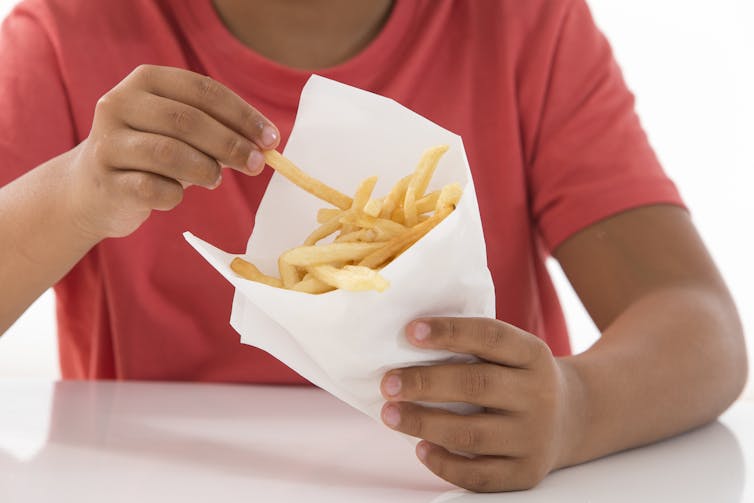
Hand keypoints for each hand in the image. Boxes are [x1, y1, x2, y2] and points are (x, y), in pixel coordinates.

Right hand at [65, 64, 279, 239]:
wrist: (92, 188)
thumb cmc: (151, 155)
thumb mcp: (181, 131)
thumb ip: (218, 129)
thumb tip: (266, 143)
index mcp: (146, 81)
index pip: (204, 90)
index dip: (243, 115)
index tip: (271, 138)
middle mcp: (119, 103)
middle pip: (188, 120)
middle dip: (231, 144)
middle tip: (258, 164)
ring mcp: (107, 143)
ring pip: (169, 152)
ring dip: (205, 169)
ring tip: (215, 179)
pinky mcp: (105, 181)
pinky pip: (152, 189)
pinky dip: (175, 195)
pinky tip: (176, 195)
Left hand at [380, 317, 577, 491]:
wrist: (572, 418)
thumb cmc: (519, 379)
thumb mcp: (513, 353)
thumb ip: (473, 347)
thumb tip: (406, 345)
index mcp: (533, 355)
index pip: (490, 336)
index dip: (449, 332)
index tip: (410, 332)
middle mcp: (538, 394)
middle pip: (476, 385)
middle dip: (424, 383)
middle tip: (388, 383)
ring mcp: (534, 437)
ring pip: (472, 434)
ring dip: (424, 423)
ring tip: (391, 414)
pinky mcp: (525, 473)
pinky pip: (479, 475)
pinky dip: (445, 464)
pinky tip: (421, 448)